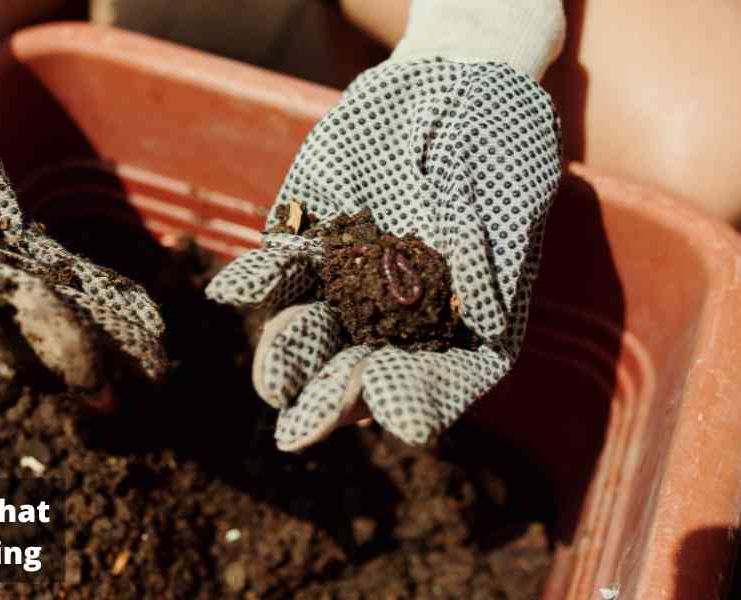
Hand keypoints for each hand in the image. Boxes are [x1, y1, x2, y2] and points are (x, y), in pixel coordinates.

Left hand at [206, 57, 561, 449]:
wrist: (449, 85)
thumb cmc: (497, 144)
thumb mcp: (510, 192)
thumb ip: (493, 255)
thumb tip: (486, 321)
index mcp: (462, 324)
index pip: (444, 379)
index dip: (417, 397)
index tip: (393, 411)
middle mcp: (399, 317)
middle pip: (366, 369)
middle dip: (332, 398)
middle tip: (299, 432)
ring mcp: (347, 285)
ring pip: (314, 328)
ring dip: (289, 351)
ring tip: (270, 378)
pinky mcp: (304, 245)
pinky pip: (276, 269)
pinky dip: (255, 279)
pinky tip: (230, 290)